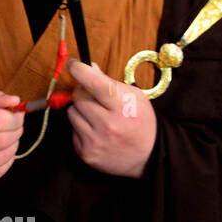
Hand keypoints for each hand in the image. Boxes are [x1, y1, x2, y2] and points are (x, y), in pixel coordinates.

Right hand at [0, 90, 24, 188]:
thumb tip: (16, 101)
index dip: (15, 118)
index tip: (19, 116)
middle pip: (3, 139)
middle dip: (17, 131)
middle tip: (17, 127)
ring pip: (4, 156)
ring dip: (14, 145)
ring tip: (9, 139)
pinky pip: (0, 172)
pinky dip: (7, 161)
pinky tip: (2, 153)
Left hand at [66, 59, 156, 176]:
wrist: (148, 156)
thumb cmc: (140, 122)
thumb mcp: (134, 97)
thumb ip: (109, 82)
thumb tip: (88, 67)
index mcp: (122, 106)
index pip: (94, 82)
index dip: (79, 69)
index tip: (74, 64)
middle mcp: (108, 124)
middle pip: (78, 96)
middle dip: (83, 93)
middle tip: (95, 98)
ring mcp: (96, 141)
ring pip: (72, 112)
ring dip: (81, 111)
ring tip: (98, 117)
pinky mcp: (86, 153)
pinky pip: (73, 130)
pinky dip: (81, 127)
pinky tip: (97, 131)